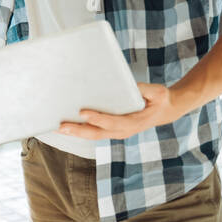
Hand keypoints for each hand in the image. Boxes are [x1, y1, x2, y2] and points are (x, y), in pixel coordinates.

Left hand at [58, 82, 190, 140]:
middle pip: (98, 133)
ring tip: (57, 128)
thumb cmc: (159, 98)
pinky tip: (66, 126)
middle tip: (61, 126)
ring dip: (75, 132)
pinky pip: (94, 132)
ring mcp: (116, 132)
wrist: (164, 110)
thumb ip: (144, 90)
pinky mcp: (111, 130)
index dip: (98, 119)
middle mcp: (123, 131)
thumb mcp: (157, 92)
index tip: (83, 112)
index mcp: (134, 122)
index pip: (113, 122)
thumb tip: (131, 86)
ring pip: (93, 135)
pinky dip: (79, 130)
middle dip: (78, 130)